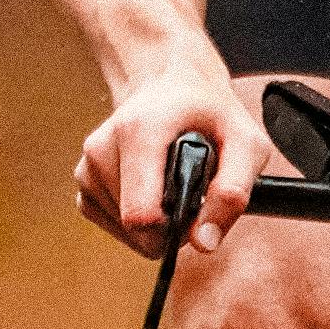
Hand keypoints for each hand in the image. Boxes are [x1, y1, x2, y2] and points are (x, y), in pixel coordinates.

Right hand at [74, 61, 265, 260]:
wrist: (170, 85)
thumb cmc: (210, 113)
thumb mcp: (245, 143)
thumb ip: (232, 192)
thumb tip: (204, 243)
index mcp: (139, 131)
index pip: (141, 214)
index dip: (174, 230)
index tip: (195, 213)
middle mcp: (102, 148)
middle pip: (137, 228)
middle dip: (170, 225)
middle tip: (190, 189)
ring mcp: (88, 166)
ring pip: (126, 231)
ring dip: (155, 220)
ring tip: (171, 181)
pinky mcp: (84, 182)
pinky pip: (113, 226)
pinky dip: (138, 220)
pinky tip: (153, 188)